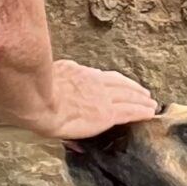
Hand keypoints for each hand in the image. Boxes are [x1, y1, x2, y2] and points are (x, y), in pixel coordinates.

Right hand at [38, 60, 157, 141]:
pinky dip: (142, 111)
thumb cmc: (36, 90)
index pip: (103, 77)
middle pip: (120, 84)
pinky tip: (149, 112)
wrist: (38, 100)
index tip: (121, 84)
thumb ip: (63, 73)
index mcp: (81, 74)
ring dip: (141, 99)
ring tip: (150, 102)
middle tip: (143, 93)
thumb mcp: (51, 73)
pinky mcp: (107, 114)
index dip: (115, 81)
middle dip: (133, 88)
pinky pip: (130, 112)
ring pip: (129, 97)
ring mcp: (102, 98)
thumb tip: (65, 71)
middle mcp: (95, 83)